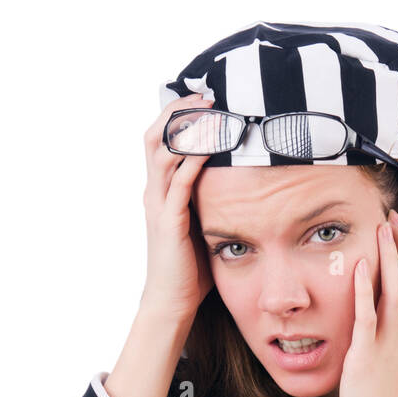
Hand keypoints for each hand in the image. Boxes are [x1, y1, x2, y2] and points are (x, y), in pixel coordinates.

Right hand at [139, 92, 216, 321]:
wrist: (172, 301)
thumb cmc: (190, 268)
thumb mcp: (202, 224)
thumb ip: (212, 201)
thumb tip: (243, 184)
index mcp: (161, 190)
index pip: (163, 139)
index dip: (180, 114)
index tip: (207, 98)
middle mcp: (155, 192)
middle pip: (156, 135)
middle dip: (180, 110)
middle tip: (207, 95)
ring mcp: (159, 205)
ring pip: (163, 152)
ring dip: (187, 129)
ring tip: (210, 110)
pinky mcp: (169, 221)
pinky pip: (178, 183)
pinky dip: (192, 160)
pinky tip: (210, 146)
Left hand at [338, 210, 397, 396]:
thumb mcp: (393, 365)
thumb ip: (392, 340)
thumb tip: (385, 323)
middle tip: (393, 216)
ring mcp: (388, 344)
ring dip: (391, 257)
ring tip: (382, 228)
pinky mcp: (367, 356)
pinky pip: (368, 317)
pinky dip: (365, 290)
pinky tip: (358, 266)